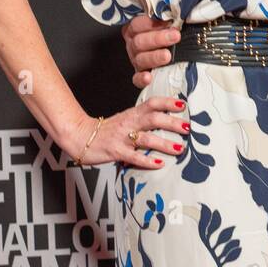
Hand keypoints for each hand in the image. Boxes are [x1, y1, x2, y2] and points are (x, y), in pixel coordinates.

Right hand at [67, 98, 189, 169]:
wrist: (80, 136)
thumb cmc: (105, 130)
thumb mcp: (125, 119)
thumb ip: (142, 119)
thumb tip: (165, 120)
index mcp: (132, 114)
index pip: (152, 103)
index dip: (167, 103)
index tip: (183, 104)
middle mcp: (129, 123)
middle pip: (153, 119)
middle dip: (172, 123)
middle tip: (187, 127)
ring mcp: (122, 138)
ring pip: (146, 139)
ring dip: (164, 144)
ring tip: (180, 148)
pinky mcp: (116, 152)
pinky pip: (134, 157)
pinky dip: (147, 160)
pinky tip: (159, 163)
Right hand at [121, 13, 180, 89]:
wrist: (172, 52)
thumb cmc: (170, 34)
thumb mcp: (168, 24)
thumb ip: (170, 19)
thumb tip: (180, 15)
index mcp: (136, 29)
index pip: (137, 24)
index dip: (151, 23)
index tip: (168, 22)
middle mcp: (134, 44)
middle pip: (139, 41)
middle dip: (158, 39)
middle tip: (175, 37)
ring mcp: (136, 60)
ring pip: (140, 59)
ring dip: (154, 57)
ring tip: (168, 56)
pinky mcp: (140, 75)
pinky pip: (137, 79)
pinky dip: (142, 79)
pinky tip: (149, 77)